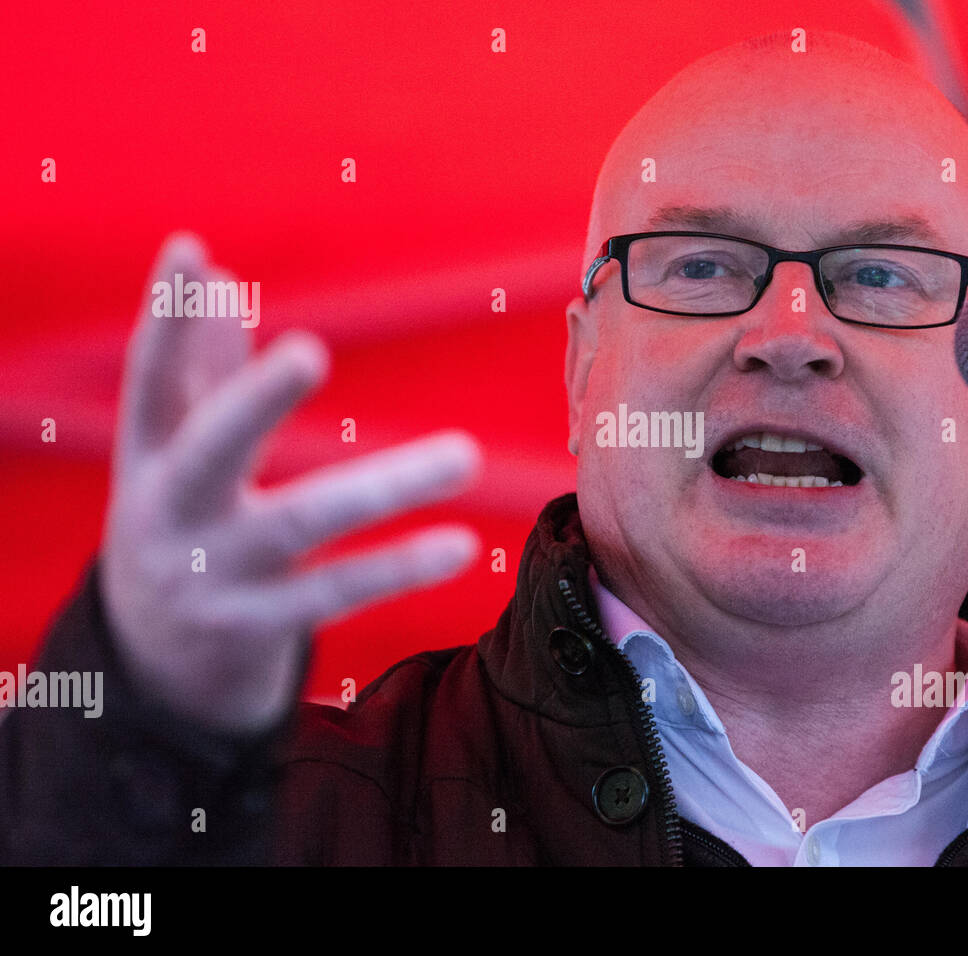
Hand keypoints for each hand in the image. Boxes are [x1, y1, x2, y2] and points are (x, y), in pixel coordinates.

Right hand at [100, 233, 481, 733]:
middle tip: (308, 352)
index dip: (166, 317)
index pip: (151, 379)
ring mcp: (211, 576)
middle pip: (208, 449)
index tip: (189, 248)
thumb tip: (217, 273)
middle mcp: (168, 514)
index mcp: (146, 458)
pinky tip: (462, 545)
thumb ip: (201, 367)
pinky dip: (399, 568)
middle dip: (253, 401)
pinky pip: (336, 592)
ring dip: (384, 489)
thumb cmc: (182, 522)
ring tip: (464, 457)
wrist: (151, 662)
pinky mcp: (257, 626)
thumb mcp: (175, 451)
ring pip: (300, 525)